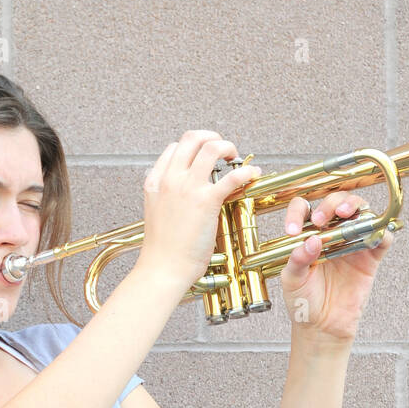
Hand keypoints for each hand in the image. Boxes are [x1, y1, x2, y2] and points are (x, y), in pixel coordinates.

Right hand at [137, 132, 261, 288]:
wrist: (162, 269)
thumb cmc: (162, 251)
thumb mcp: (155, 214)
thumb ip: (166, 198)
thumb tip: (181, 195)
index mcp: (155, 181)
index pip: (175, 148)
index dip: (194, 147)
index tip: (206, 157)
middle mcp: (170, 179)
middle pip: (193, 138)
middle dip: (213, 138)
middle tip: (224, 151)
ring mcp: (187, 188)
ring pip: (212, 147)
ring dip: (229, 147)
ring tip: (236, 159)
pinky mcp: (206, 201)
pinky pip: (232, 176)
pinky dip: (247, 172)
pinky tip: (253, 175)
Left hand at [280, 189, 395, 342]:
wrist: (322, 327)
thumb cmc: (304, 302)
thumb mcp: (292, 281)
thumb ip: (298, 260)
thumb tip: (311, 240)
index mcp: (308, 235)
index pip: (304, 209)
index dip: (298, 213)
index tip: (293, 230)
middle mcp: (331, 234)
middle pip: (336, 203)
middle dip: (330, 204)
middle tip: (321, 220)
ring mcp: (352, 244)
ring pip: (361, 212)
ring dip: (355, 207)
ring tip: (344, 215)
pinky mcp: (370, 258)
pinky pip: (382, 239)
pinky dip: (383, 232)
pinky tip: (375, 234)